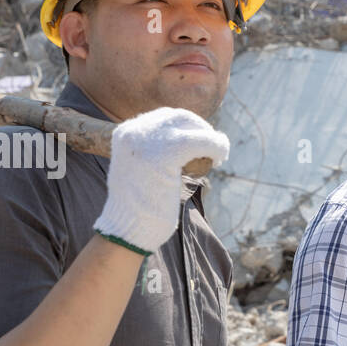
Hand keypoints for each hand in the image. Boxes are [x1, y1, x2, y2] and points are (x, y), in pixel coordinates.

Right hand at [93, 107, 230, 255]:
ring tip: (218, 155)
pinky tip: (220, 157)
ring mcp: (149, 141)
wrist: (127, 228)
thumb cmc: (137, 208)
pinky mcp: (166, 154)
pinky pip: (200, 142)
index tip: (200, 142)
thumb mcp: (138, 172)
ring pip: (192, 128)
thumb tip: (176, 150)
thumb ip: (150, 155)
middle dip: (201, 129)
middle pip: (180, 117)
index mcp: (126, 133)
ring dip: (211, 139)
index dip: (188, 126)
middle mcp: (135, 131)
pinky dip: (216, 146)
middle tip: (213, 149)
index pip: (165, 117)